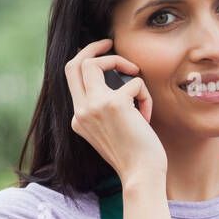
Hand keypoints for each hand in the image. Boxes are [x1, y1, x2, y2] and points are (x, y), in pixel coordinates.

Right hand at [65, 37, 167, 182]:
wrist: (140, 175)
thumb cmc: (133, 156)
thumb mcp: (110, 132)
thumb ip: (105, 110)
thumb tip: (118, 84)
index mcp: (78, 118)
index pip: (71, 79)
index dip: (83, 60)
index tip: (100, 52)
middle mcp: (80, 111)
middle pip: (73, 64)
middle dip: (92, 47)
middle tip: (110, 42)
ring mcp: (94, 106)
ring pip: (95, 63)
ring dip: (121, 64)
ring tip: (138, 83)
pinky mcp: (113, 104)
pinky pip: (134, 82)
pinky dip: (145, 96)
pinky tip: (147, 117)